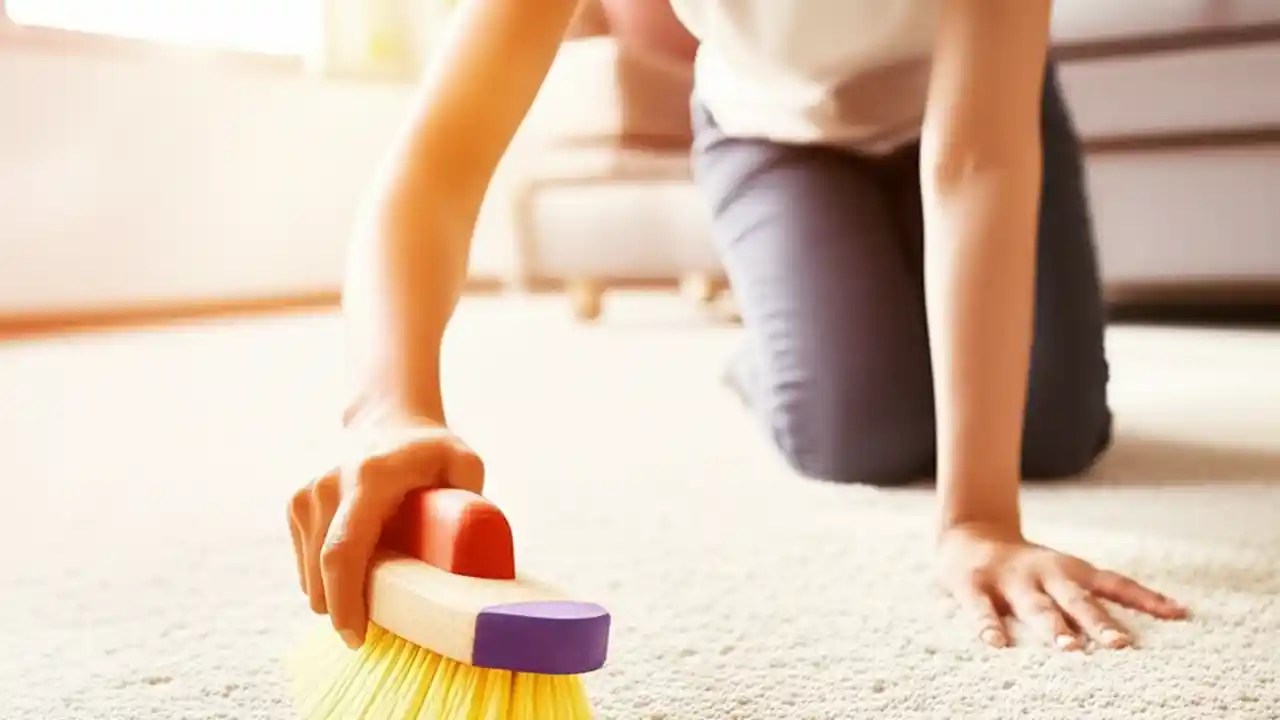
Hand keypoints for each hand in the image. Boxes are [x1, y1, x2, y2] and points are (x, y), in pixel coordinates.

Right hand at [287, 419, 484, 647]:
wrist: (389, 421)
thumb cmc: (432, 451)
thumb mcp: (464, 464)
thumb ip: (472, 503)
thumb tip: (475, 555)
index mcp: (369, 478)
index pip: (343, 551)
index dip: (345, 602)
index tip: (357, 638)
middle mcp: (328, 485)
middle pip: (321, 571)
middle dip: (342, 610)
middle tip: (374, 627)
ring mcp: (306, 494)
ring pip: (310, 573)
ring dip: (336, 592)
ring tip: (376, 580)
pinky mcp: (295, 505)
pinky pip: (305, 563)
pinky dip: (326, 577)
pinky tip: (359, 560)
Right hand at [937, 523, 1187, 649]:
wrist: (967, 534)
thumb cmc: (1027, 567)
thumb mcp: (1064, 573)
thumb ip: (1102, 595)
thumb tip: (1173, 613)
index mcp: (1070, 571)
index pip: (1114, 583)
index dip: (1145, 598)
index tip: (1178, 614)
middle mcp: (1044, 573)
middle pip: (1076, 599)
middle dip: (1098, 622)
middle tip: (1120, 645)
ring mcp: (1008, 579)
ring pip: (1034, 606)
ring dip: (1053, 626)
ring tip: (1069, 647)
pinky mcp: (972, 585)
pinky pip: (981, 608)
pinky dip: (988, 626)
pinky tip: (997, 644)